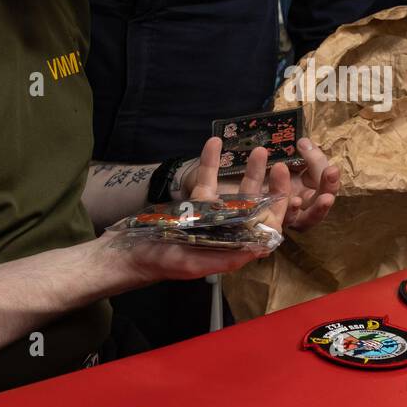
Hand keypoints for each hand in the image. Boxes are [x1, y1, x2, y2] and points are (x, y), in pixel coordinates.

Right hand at [116, 137, 290, 285]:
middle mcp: (228, 232)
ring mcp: (212, 216)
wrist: (125, 253)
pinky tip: (214, 141)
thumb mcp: (193, 264)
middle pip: (255, 205)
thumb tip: (260, 249)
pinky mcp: (194, 203)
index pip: (266, 227)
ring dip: (246, 169)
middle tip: (272, 159)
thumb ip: (225, 258)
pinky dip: (211, 161)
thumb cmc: (160, 264)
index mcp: (233, 248)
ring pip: (235, 189)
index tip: (281, 181)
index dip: (277, 204)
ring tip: (256, 148)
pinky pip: (207, 179)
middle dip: (266, 181)